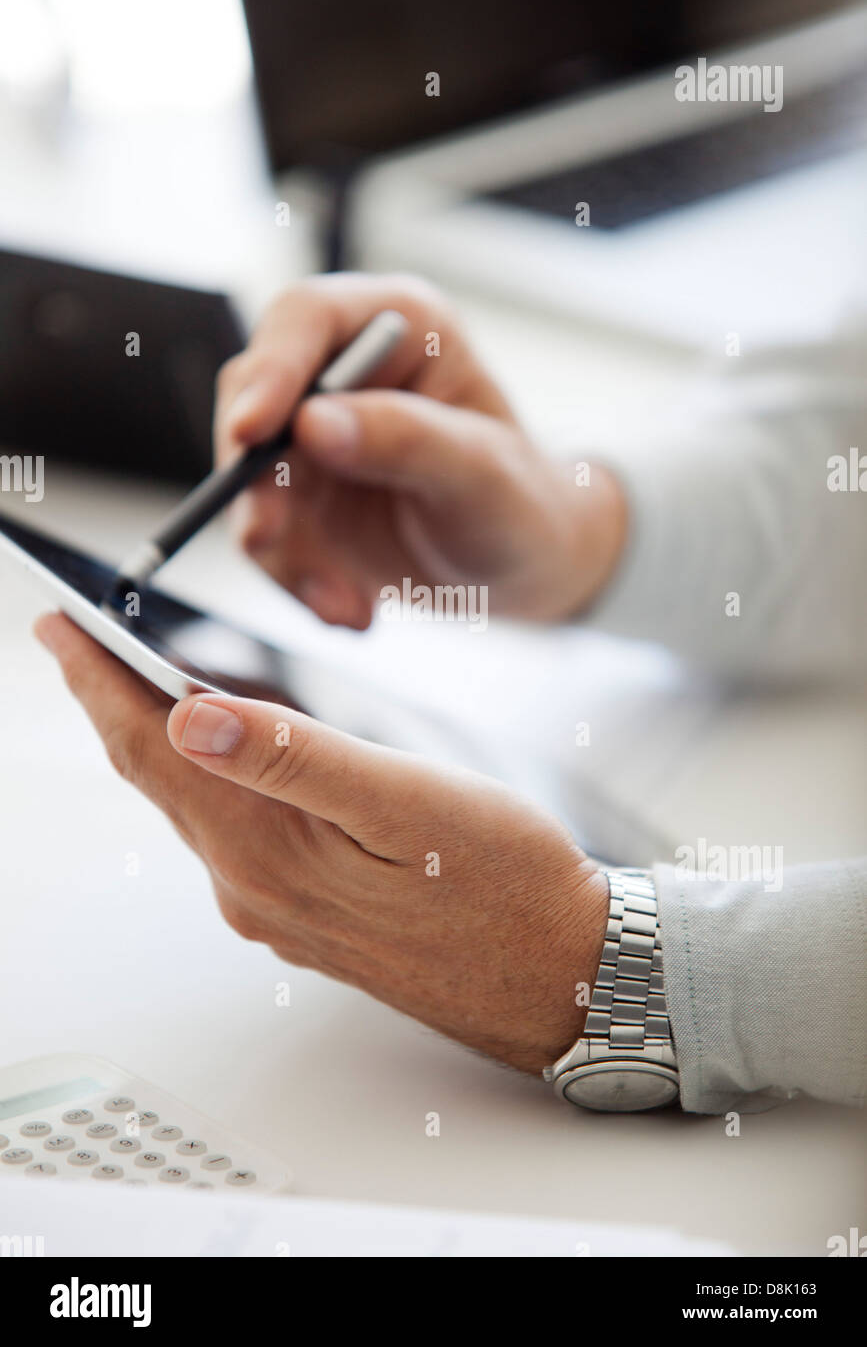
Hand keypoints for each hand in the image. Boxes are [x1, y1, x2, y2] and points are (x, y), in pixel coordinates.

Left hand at [36, 613, 608, 1073]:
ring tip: (132, 686)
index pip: (152, 749)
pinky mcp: (310, 916)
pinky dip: (210, 782)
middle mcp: (255, 890)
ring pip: (194, 809)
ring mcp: (280, 910)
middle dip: (111, 704)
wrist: (561, 978)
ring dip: (156, 743)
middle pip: (159, 779)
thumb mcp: (403, 802)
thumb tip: (186, 718)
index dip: (97, 680)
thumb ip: (293, 758)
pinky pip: (233, 835)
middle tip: (76, 644)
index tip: (58, 626)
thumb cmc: (503, 884)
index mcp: (266, 852)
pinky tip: (222, 758)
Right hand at [215, 272, 626, 627]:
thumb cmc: (521, 503)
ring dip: (284, 554)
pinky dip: (298, 583)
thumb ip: (405, 440)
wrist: (521, 569)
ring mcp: (312, 439)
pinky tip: (351, 612)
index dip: (269, 371)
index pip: (306, 320)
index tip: (250, 433)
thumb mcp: (481, 472)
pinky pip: (268, 540)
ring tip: (345, 608)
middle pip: (255, 402)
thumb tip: (312, 424)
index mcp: (397, 325)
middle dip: (258, 482)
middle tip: (267, 540)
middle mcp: (342, 372)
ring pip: (250, 483)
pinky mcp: (299, 501)